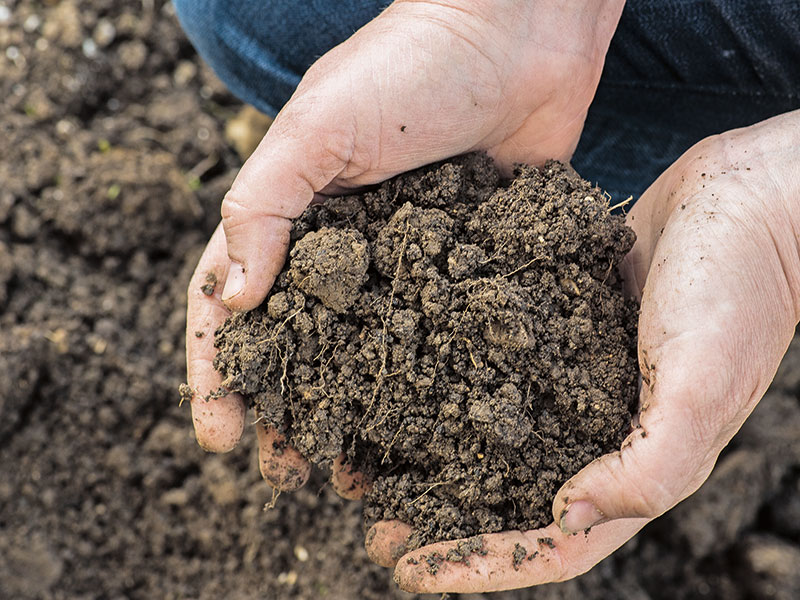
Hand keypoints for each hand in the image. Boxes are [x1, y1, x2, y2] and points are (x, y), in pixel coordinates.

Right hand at [185, 0, 623, 486]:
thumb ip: (264, 208)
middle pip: (305, 350)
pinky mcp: (471, 270)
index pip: (237, 307)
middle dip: (289, 413)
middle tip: (285, 473)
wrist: (519, 32)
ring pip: (374, 360)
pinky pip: (447, 340)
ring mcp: (410, 266)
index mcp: (296, 218)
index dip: (221, 373)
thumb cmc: (408, 67)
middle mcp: (347, 251)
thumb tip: (238, 301)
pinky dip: (435, 390)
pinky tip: (434, 436)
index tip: (221, 434)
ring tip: (353, 479)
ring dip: (359, 421)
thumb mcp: (315, 129)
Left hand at [377, 111, 799, 592]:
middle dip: (441, 512)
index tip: (408, 568)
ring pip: (491, 427)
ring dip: (433, 446)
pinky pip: (495, 361)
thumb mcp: (703, 387)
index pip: (551, 541)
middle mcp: (595, 425)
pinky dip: (451, 372)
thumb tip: (567, 516)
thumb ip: (650, 467)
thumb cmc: (739, 292)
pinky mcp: (556, 324)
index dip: (480, 564)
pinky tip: (403, 366)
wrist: (741, 197)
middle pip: (507, 490)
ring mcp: (572, 375)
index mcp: (633, 460)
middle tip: (372, 518)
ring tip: (370, 452)